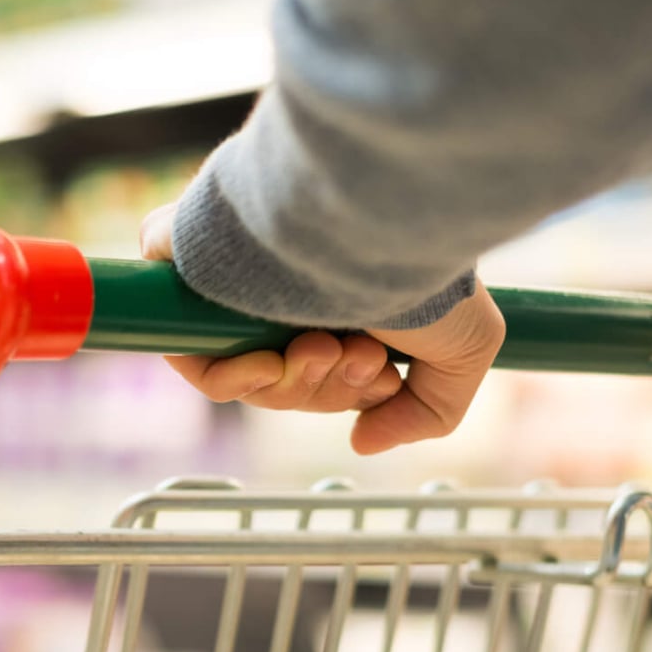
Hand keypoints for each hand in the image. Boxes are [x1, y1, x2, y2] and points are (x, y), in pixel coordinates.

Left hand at [140, 204, 505, 453]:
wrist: (380, 210)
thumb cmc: (425, 266)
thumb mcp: (465, 349)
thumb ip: (427, 410)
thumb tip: (362, 441)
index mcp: (336, 295)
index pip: (317, 373)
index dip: (344, 392)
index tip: (380, 378)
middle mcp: (284, 284)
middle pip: (280, 383)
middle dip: (324, 389)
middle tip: (358, 358)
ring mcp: (235, 277)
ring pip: (239, 376)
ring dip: (289, 384)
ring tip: (327, 347)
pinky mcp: (186, 264)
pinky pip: (188, 350)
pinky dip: (231, 376)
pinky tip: (273, 361)